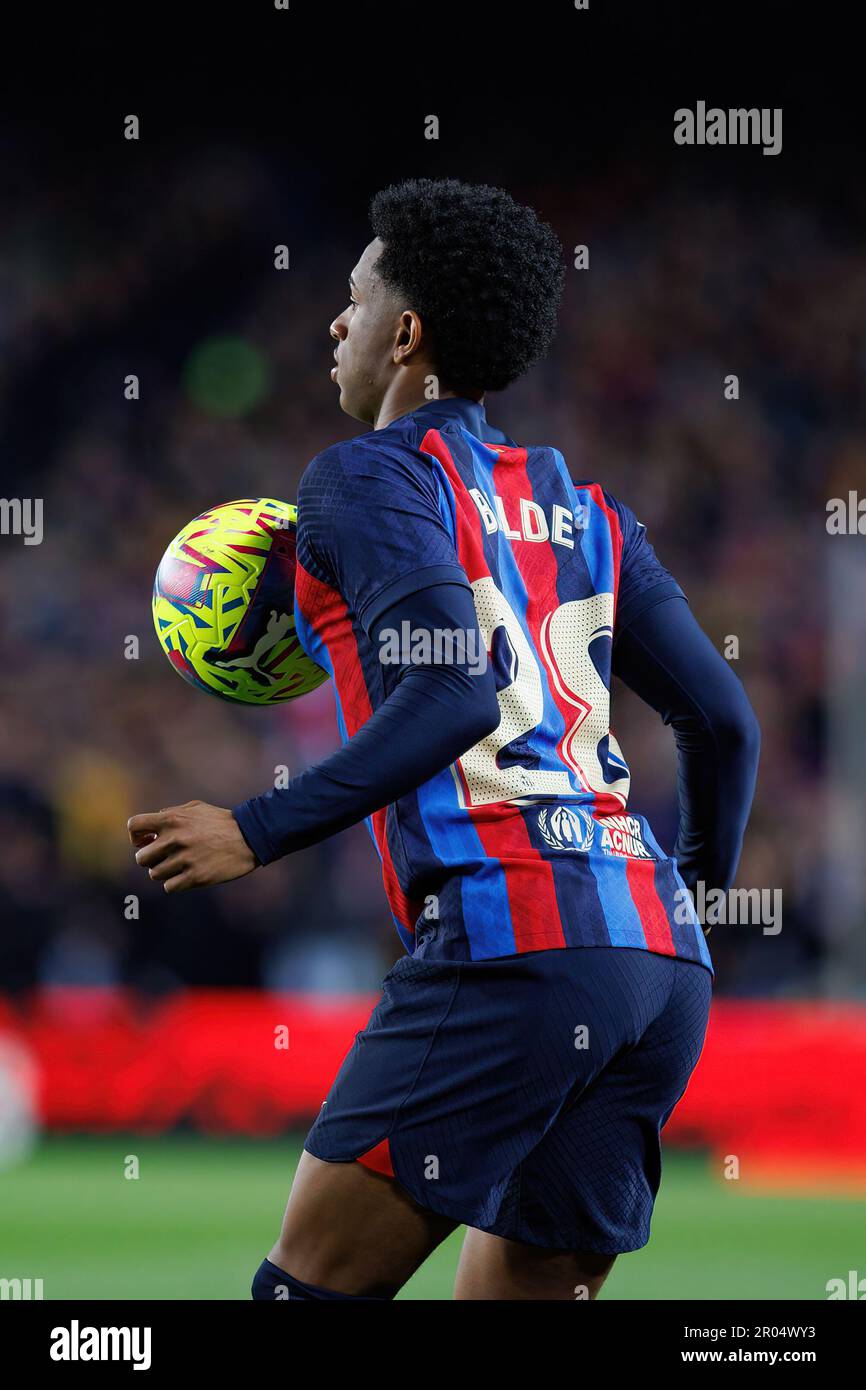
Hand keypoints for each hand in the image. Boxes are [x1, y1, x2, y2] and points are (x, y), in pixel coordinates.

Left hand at [127, 800, 257, 893]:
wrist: (249, 837)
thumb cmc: (221, 821)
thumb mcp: (195, 808)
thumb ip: (170, 814)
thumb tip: (150, 829)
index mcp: (171, 819)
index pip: (134, 827)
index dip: (136, 837)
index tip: (146, 842)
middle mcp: (174, 839)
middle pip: (141, 858)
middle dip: (151, 859)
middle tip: (165, 857)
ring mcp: (184, 859)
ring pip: (154, 874)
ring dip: (165, 872)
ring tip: (181, 865)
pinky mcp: (195, 877)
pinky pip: (169, 887)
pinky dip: (175, 884)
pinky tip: (187, 875)